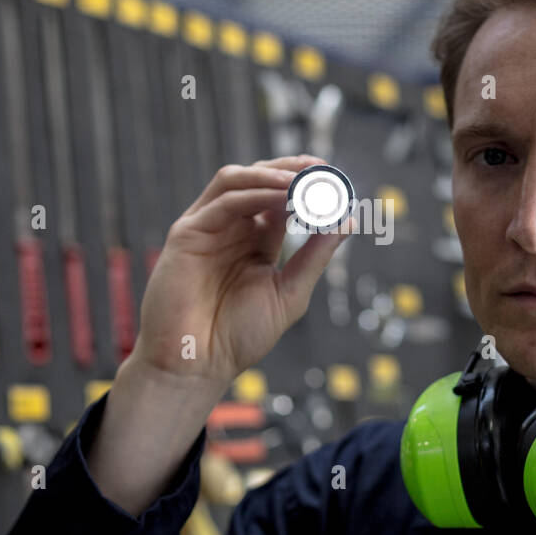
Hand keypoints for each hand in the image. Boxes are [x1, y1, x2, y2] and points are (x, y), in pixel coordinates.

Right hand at [128, 154, 352, 388]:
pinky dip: (255, 192)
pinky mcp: (186, 233)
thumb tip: (349, 220)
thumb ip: (315, 256)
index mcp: (255, 241)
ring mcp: (207, 228)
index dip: (308, 185)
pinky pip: (223, 201)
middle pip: (258, 180)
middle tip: (323, 168)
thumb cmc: (238, 336)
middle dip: (291, 169)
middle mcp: (230, 228)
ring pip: (236, 180)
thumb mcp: (289, 293)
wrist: (196, 366)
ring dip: (272, 174)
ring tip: (305, 178)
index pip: (282, 199)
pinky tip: (282, 196)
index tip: (337, 179)